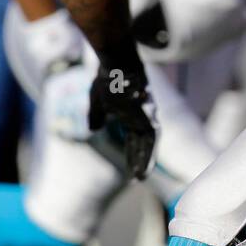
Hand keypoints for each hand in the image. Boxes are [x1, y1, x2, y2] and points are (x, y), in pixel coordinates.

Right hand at [88, 57, 158, 179]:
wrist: (116, 68)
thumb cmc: (107, 80)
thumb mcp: (98, 102)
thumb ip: (97, 115)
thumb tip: (95, 129)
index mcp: (132, 113)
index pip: (134, 137)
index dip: (132, 151)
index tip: (131, 166)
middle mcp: (143, 115)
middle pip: (142, 142)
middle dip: (139, 159)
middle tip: (138, 178)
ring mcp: (147, 116)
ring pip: (148, 144)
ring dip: (145, 161)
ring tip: (140, 177)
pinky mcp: (149, 117)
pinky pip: (150, 142)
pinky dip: (148, 155)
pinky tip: (144, 167)